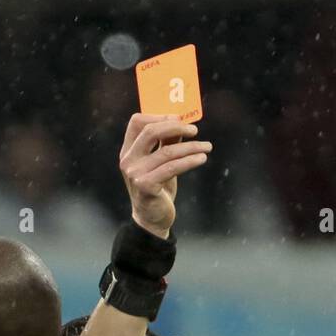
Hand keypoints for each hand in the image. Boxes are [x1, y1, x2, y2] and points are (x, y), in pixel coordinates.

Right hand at [119, 112, 212, 237]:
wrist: (152, 219)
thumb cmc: (158, 188)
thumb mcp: (162, 162)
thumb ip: (167, 142)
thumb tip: (181, 122)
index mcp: (128, 150)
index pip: (137, 122)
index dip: (158, 116)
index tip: (179, 119)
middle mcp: (128, 160)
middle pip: (150, 131)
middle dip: (175, 127)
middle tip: (195, 130)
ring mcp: (135, 174)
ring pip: (166, 152)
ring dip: (190, 147)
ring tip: (207, 147)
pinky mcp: (146, 186)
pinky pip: (172, 167)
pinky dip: (189, 161)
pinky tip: (201, 158)